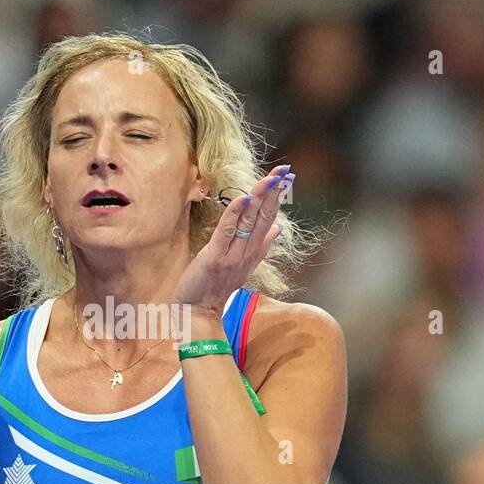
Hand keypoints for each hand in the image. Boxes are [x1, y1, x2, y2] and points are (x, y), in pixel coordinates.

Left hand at [174, 164, 292, 312]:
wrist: (198, 312)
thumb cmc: (216, 287)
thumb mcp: (244, 267)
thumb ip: (261, 248)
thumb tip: (278, 228)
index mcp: (253, 253)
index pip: (268, 219)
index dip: (277, 199)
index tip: (285, 179)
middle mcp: (246, 253)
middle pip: (263, 218)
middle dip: (273, 193)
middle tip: (283, 171)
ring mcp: (232, 256)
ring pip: (249, 222)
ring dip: (259, 198)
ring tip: (269, 179)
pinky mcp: (215, 258)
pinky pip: (227, 232)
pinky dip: (235, 214)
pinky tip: (244, 198)